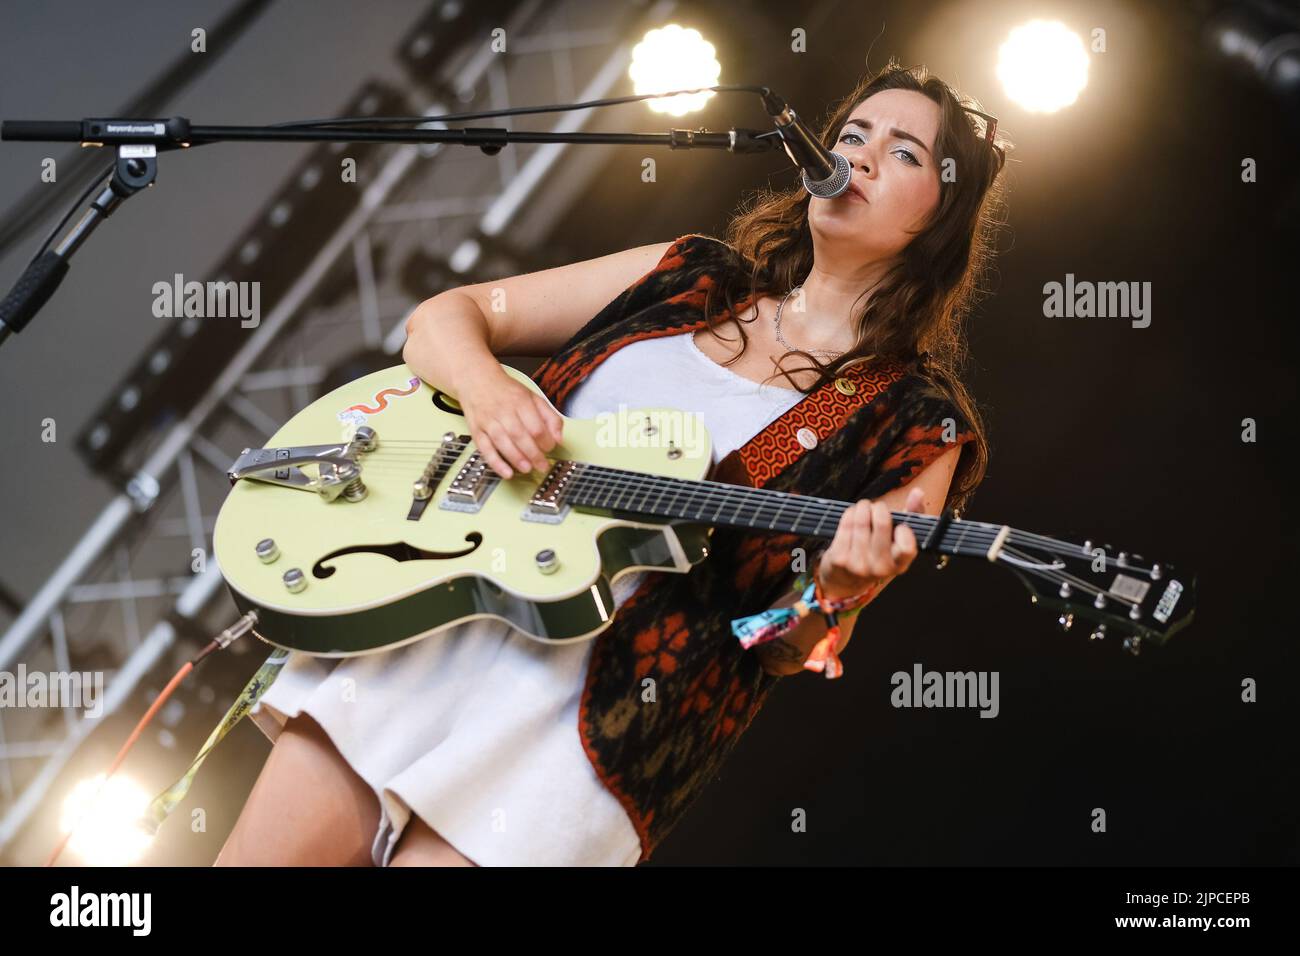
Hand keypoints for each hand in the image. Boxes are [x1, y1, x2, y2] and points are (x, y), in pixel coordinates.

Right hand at [457, 368, 563, 478]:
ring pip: (502, 442)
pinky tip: (506, 472)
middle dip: (533, 454)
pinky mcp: (476, 430)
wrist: (476, 380)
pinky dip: (495, 463)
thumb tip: (559, 438)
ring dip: (516, 459)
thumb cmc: (507, 391)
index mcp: (520, 401)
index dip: (546, 441)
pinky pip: (485, 449)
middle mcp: (503, 411)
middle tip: (542, 465)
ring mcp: (488, 421)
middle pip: (520, 436)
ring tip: (527, 469)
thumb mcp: (533, 397)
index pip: (536, 426)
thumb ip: (550, 417)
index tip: (550, 448)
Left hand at [816, 487, 925, 601]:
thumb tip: (918, 492)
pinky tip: (852, 514)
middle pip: (882, 523)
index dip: (904, 531)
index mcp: (900, 565)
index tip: (899, 525)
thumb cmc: (878, 552)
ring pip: (862, 520)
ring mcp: (859, 565)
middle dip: (880, 507)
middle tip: (878, 507)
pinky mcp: (840, 559)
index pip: (907, 548)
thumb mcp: (898, 541)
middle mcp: (880, 568)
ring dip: (863, 507)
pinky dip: (850, 513)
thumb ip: (912, 515)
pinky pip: (846, 524)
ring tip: (864, 508)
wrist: (846, 579)